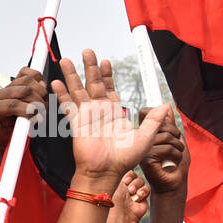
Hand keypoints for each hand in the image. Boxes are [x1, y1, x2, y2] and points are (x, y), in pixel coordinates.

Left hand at [0, 67, 48, 150]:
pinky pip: (28, 72)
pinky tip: (40, 92)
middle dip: (37, 102)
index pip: (12, 104)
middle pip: (24, 91)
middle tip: (43, 112)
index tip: (38, 117)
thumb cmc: (4, 134)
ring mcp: (8, 86)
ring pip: (28, 80)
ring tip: (42, 105)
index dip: (28, 110)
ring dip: (40, 93)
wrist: (10, 132)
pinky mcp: (16, 81)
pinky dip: (38, 80)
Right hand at [52, 50, 170, 182]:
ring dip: (72, 75)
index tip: (105, 61)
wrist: (106, 171)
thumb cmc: (125, 158)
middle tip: (87, 51)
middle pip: (92, 84)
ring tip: (65, 60)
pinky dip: (61, 94)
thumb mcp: (146, 137)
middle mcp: (99, 111)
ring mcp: (86, 116)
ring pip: (78, 90)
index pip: (109, 88)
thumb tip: (167, 105)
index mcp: (114, 113)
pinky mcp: (77, 122)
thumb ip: (154, 120)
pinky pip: (68, 105)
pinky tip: (56, 83)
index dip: (106, 75)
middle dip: (89, 67)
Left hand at [113, 170, 149, 222]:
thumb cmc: (114, 201)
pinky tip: (139, 196)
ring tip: (132, 193)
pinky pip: (147, 189)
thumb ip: (119, 178)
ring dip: (137, 186)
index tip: (125, 181)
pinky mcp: (142, 197)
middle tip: (129, 189)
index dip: (129, 176)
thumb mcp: (114, 187)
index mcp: (118, 184)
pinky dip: (143, 192)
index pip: (128, 173)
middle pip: (135, 176)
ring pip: (141, 181)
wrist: (122, 215)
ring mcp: (135, 192)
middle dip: (133, 181)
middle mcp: (127, 187)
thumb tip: (119, 165)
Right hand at [138, 106, 187, 194]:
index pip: (146, 113)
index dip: (161, 118)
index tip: (169, 131)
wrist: (174, 183)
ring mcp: (141, 150)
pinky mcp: (145, 159)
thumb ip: (170, 124)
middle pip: (160, 123)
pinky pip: (165, 149)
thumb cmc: (174, 163)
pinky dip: (176, 155)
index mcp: (144, 134)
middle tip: (177, 147)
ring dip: (178, 147)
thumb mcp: (176, 139)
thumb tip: (167, 106)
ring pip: (165, 137)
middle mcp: (140, 140)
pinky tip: (172, 163)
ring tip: (175, 156)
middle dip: (175, 134)